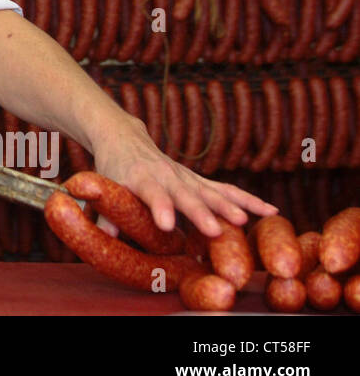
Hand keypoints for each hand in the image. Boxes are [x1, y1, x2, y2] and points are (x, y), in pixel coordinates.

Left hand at [89, 115, 277, 239]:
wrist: (125, 139)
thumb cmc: (113, 168)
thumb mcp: (105, 188)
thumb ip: (106, 214)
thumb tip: (105, 235)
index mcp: (141, 179)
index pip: (152, 194)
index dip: (159, 208)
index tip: (166, 225)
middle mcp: (167, 176)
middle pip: (186, 195)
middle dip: (201, 213)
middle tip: (216, 230)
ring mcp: (186, 177)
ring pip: (212, 191)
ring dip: (231, 206)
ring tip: (248, 220)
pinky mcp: (199, 180)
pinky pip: (227, 190)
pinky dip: (248, 199)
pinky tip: (271, 210)